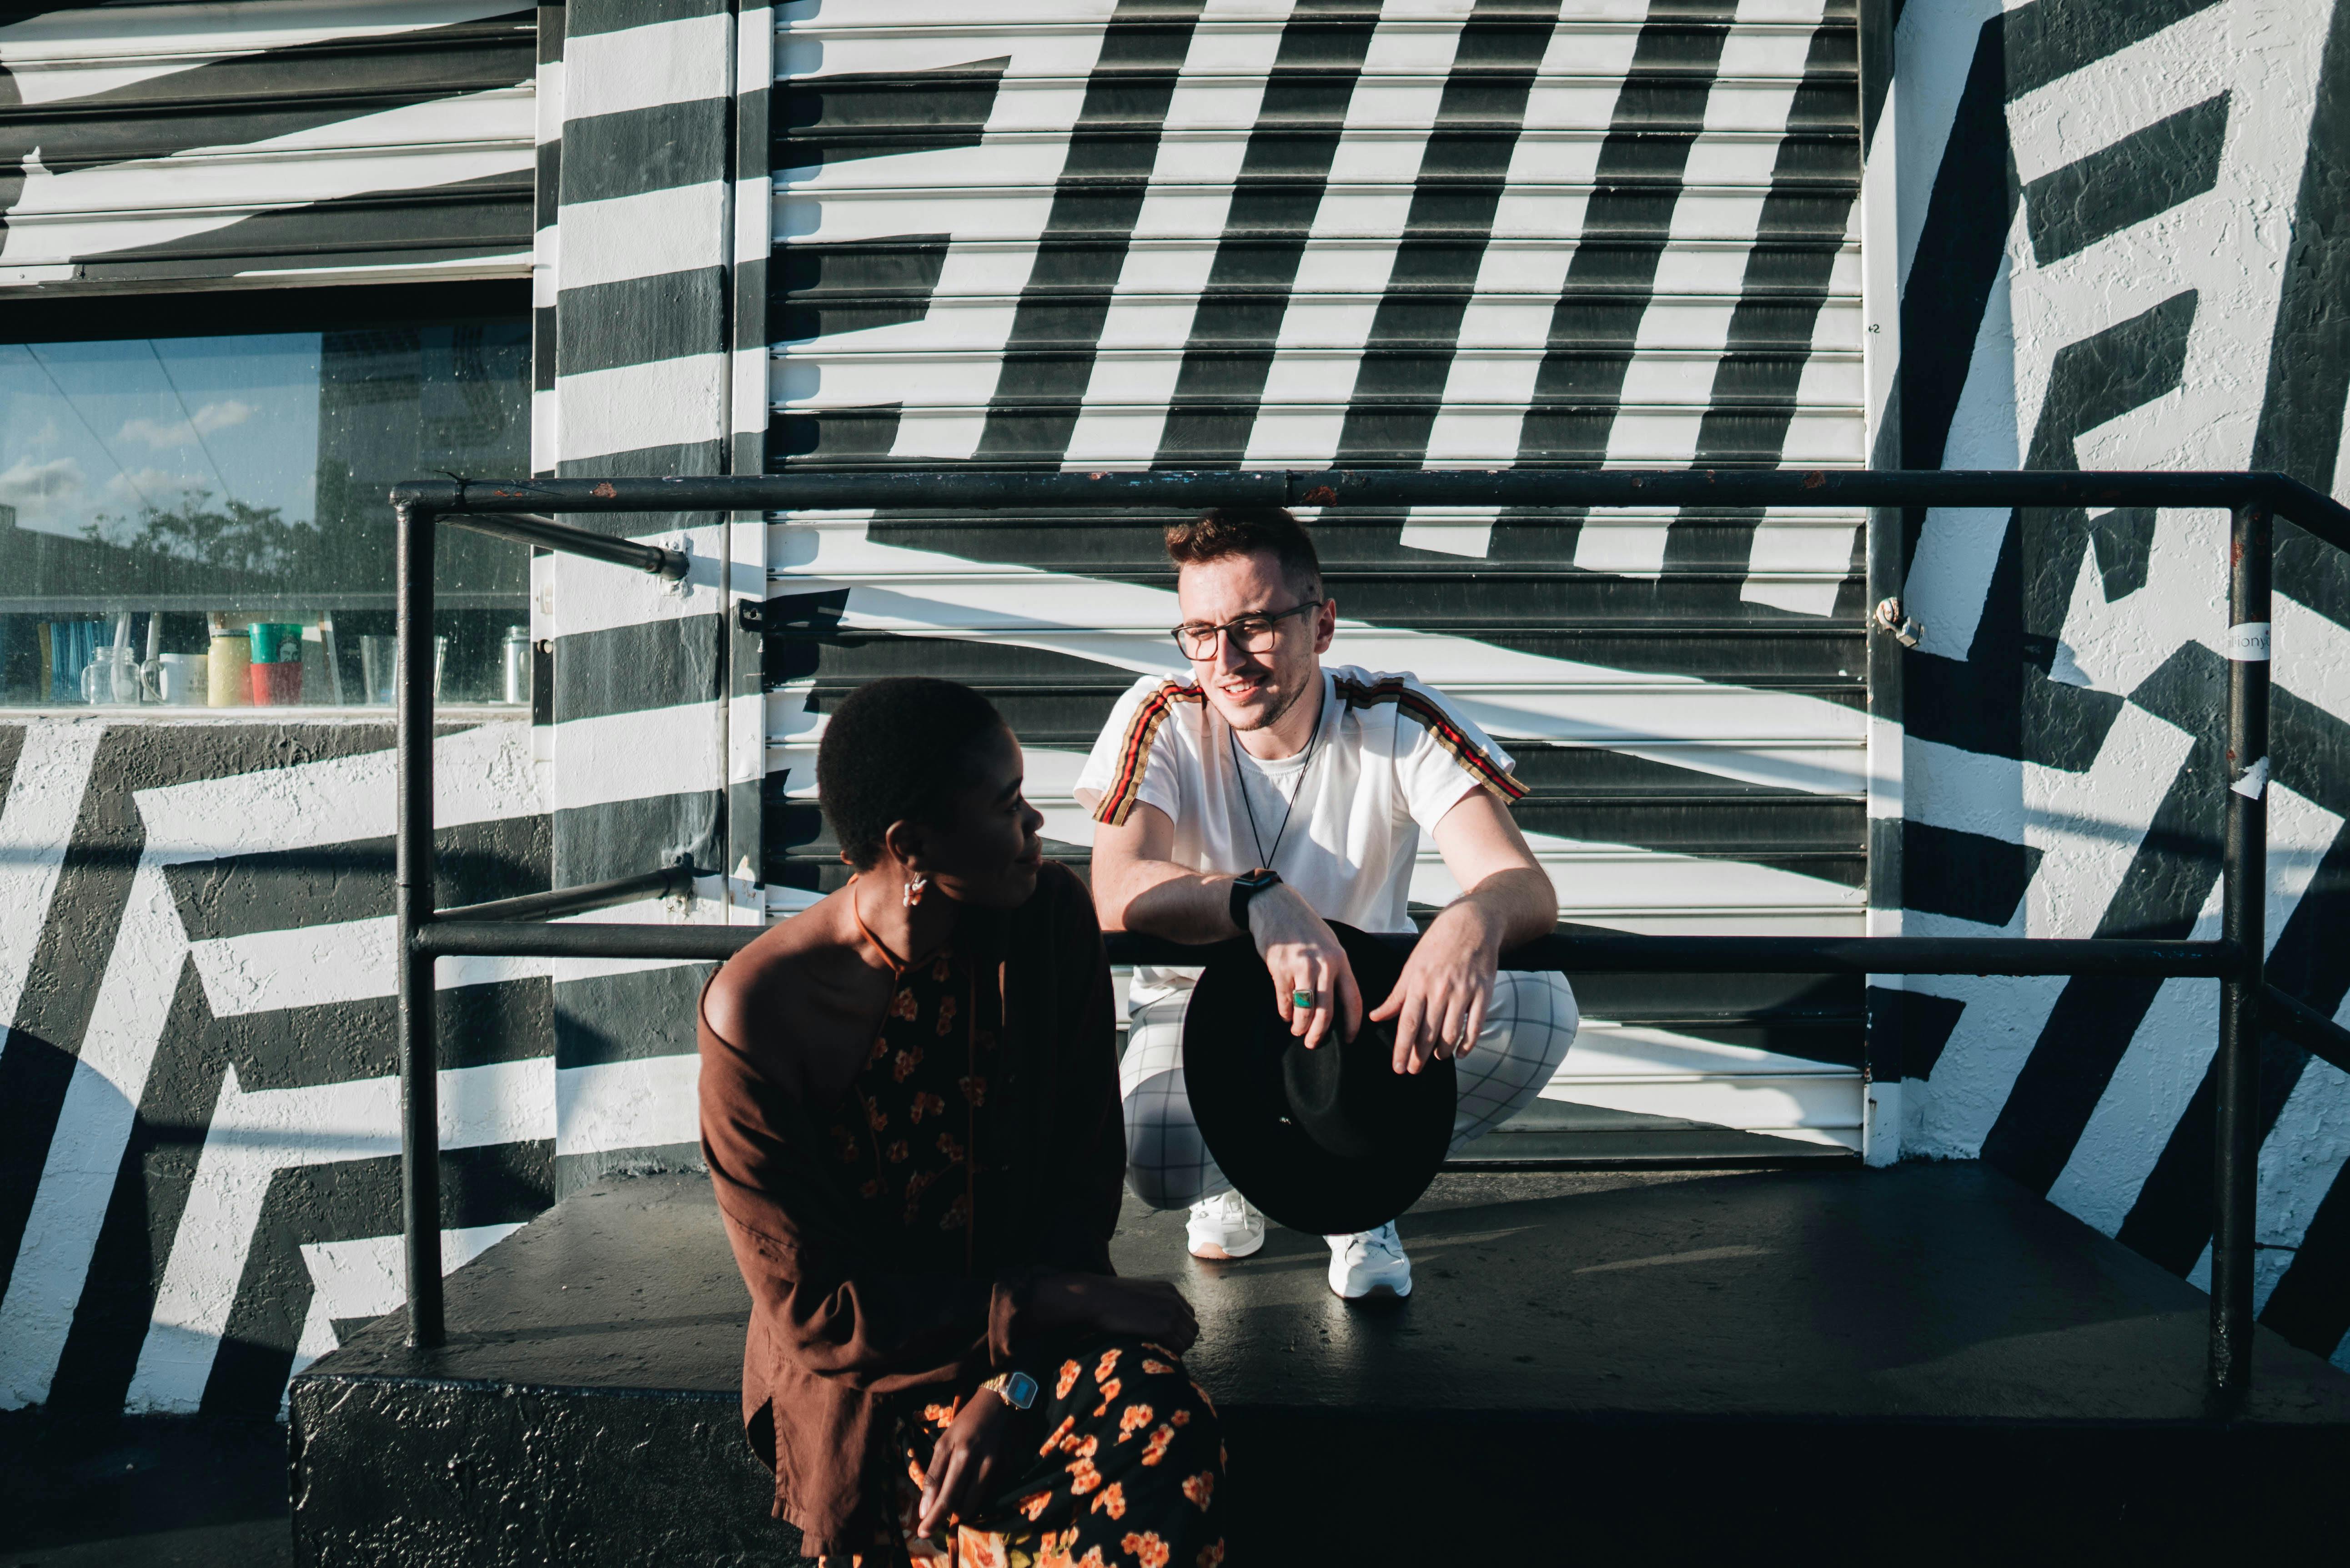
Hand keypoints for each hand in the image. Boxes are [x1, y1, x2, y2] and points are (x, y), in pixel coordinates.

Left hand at [917, 1386, 1025, 1537]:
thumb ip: (935, 1474)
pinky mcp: (1007, 1469)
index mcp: (955, 1449)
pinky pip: (987, 1496)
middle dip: (940, 1519)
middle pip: (956, 1501)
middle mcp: (975, 1458)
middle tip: (928, 1529)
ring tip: (952, 1502)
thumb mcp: (945, 1442)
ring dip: (959, 1509)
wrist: (999, 1405)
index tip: (922, 1530)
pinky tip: (969, 1492)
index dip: (931, 1513)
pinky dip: (975, 1499)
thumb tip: (926, 1508)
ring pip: (973, 1503)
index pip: (940, 1489)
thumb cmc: (966, 1424)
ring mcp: (994, 1465)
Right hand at [1029, 1273, 1198, 1351]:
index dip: (1179, 1329)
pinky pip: (1179, 1348)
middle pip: (1192, 1328)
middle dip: (1181, 1340)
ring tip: (1159, 1353)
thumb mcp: (1138, 1294)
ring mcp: (1171, 1313)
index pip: (1188, 1314)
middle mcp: (1174, 1299)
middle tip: (1164, 1349)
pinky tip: (1155, 1354)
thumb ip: (1152, 1304)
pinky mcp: (1164, 1327)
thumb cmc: (1109, 1298)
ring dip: (1177, 1349)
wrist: (1096, 1298)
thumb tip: (1153, 1321)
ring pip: (1188, 1340)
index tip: (1166, 1338)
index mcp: (1169, 1289)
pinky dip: (1171, 1354)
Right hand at [1244, 883, 1362, 1048]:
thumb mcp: (1328, 944)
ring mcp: (1301, 966)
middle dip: (1319, 1033)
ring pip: (1304, 1010)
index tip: (1348, 1039)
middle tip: (1313, 1043)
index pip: (1353, 999)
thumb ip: (1335, 970)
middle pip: (1326, 1011)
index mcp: (1340, 960)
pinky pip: (1284, 1000)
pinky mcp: (1279, 968)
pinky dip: (1284, 1011)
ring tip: (1297, 1030)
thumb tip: (1336, 1003)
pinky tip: (1285, 1013)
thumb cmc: (1304, 927)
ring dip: (1300, 1026)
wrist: (1275, 906)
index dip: (1352, 1024)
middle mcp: (1323, 964)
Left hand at [1369, 902, 1499, 1074]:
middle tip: (1413, 1070)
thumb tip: (1376, 1017)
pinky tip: (1460, 1053)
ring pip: (1451, 1033)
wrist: (1470, 925)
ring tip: (1436, 1058)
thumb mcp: (1411, 967)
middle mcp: (1440, 989)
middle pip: (1427, 1032)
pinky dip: (1467, 1043)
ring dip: (1442, 1051)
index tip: (1398, 1067)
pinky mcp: (1483, 992)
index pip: (1407, 1024)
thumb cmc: (1436, 946)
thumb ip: (1396, 996)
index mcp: (1418, 983)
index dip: (1402, 1049)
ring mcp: (1463, 991)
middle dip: (1419, 1056)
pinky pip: (1475, 1025)